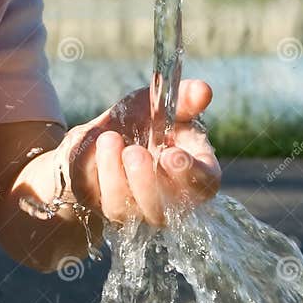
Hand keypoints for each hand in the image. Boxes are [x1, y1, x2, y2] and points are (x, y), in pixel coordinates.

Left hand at [58, 79, 220, 227]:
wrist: (100, 135)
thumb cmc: (139, 121)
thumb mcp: (159, 103)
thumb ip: (183, 98)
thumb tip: (203, 91)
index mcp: (195, 170)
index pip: (206, 183)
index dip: (191, 174)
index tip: (171, 154)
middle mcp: (172, 199)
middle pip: (168, 208)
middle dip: (148, 181)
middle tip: (135, 151)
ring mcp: (141, 211)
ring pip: (132, 210)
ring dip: (118, 176)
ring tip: (110, 139)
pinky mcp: (111, 212)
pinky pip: (104, 203)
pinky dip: (99, 174)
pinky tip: (96, 148)